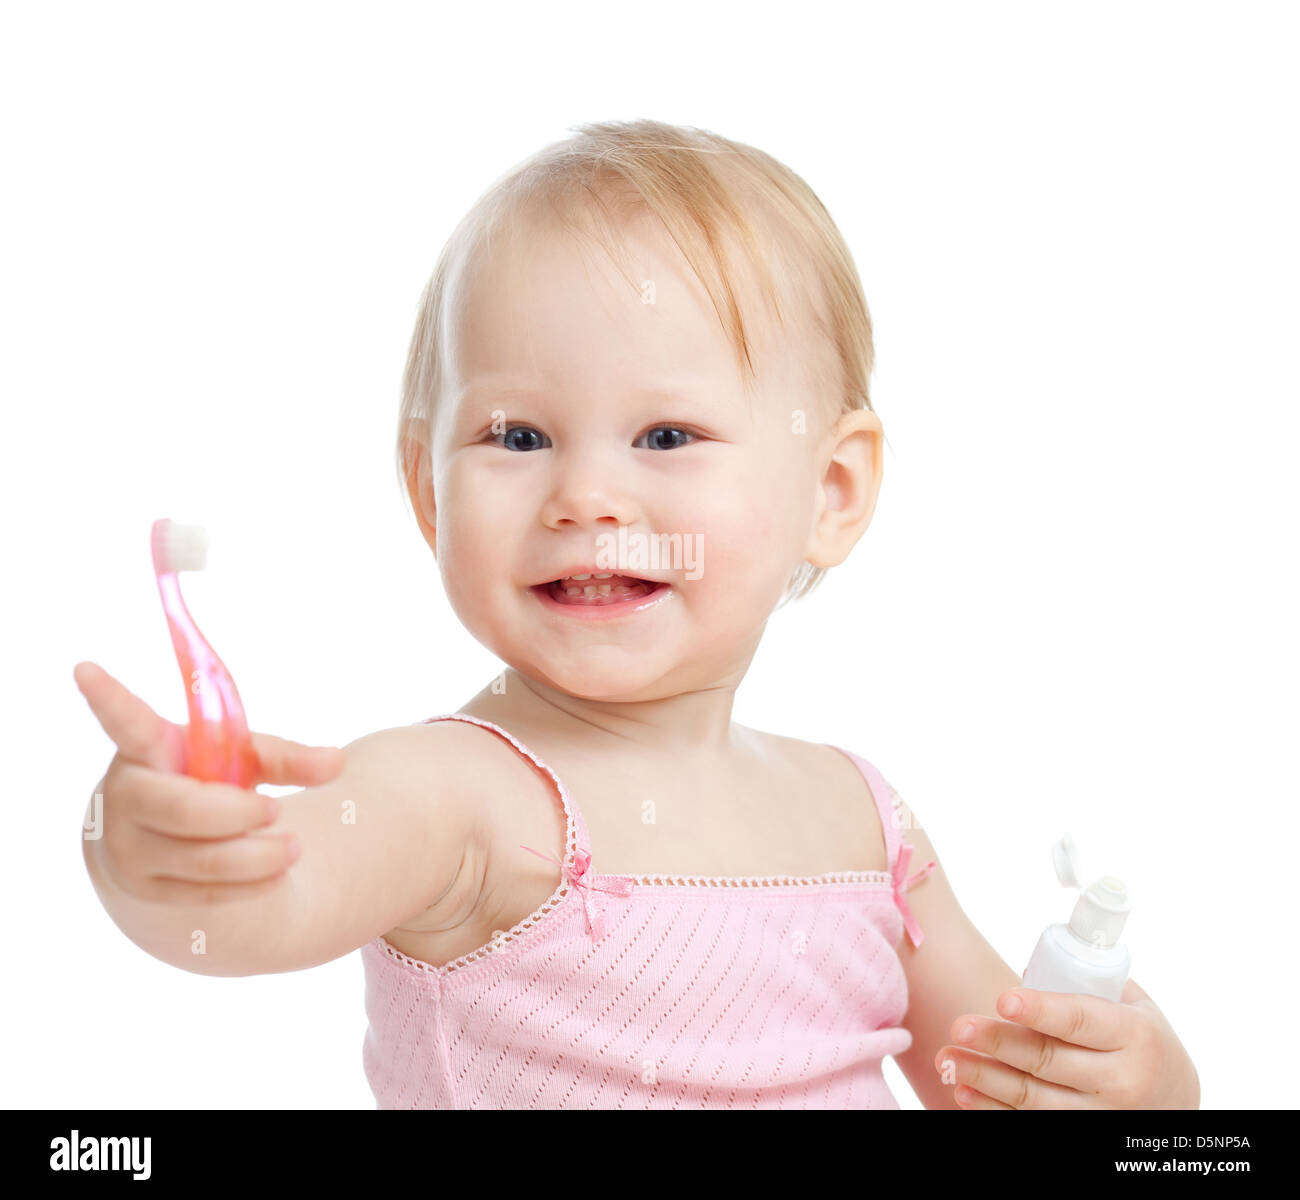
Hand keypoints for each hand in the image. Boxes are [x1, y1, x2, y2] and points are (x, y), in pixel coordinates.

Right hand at [74, 660, 344, 905]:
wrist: (160, 842)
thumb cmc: (203, 780)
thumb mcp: (239, 758)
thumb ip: (285, 757)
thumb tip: (338, 763)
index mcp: (147, 746)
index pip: (126, 721)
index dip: (106, 696)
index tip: (84, 666)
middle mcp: (126, 794)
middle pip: (183, 809)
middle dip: (238, 814)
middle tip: (277, 810)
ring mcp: (128, 846)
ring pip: (199, 858)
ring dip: (256, 856)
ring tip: (294, 848)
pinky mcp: (144, 889)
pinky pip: (202, 893)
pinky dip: (249, 885)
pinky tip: (277, 875)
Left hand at [933, 978, 1199, 1108]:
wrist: (1180, 1106)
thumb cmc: (1147, 1046)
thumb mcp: (1137, 1010)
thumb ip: (1091, 986)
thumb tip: (1031, 971)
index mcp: (1136, 1036)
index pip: (1081, 1021)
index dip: (1040, 1011)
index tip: (1002, 999)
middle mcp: (1124, 1081)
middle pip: (1048, 1061)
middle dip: (998, 1043)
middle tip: (960, 1027)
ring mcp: (1105, 1116)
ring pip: (1034, 1098)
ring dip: (985, 1079)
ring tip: (948, 1059)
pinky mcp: (1087, 1136)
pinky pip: (1034, 1124)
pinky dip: (995, 1110)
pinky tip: (965, 1093)